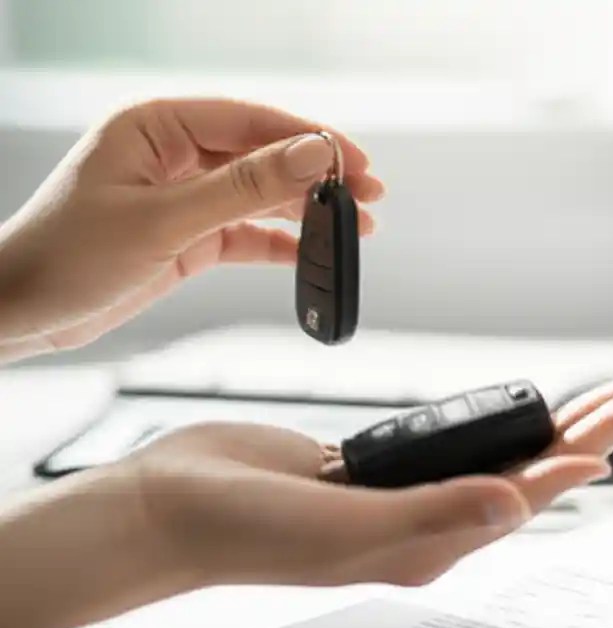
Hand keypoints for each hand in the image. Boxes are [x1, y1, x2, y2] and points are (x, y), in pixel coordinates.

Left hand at [0, 98, 382, 361]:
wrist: (18, 314)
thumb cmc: (64, 258)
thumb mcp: (163, 220)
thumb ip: (243, 187)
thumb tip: (310, 156)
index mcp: (155, 126)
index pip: (249, 120)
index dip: (308, 138)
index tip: (354, 159)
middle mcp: (172, 155)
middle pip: (262, 155)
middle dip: (316, 175)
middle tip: (369, 193)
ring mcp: (182, 197)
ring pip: (260, 194)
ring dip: (306, 209)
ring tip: (357, 224)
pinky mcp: (186, 237)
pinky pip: (247, 233)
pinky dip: (281, 243)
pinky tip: (314, 253)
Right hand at [0, 378, 612, 627]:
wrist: (174, 505)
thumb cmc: (243, 530)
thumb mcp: (341, 532)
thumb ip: (431, 519)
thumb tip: (514, 503)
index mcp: (436, 539)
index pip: (539, 487)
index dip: (600, 447)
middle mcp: (437, 517)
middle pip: (546, 464)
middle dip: (612, 425)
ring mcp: (415, 490)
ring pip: (516, 450)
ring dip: (576, 419)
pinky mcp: (389, 464)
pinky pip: (467, 440)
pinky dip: (514, 421)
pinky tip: (534, 415)